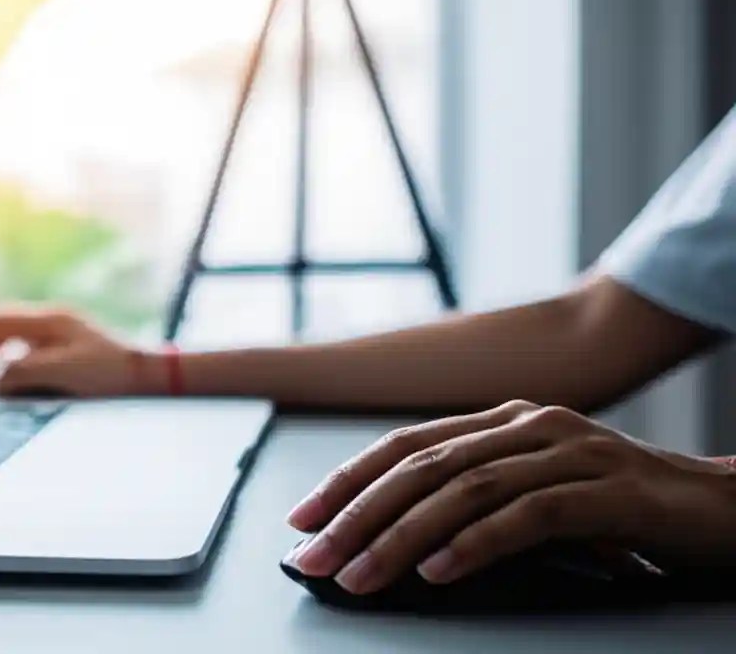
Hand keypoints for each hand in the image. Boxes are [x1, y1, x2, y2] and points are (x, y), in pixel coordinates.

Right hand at [0, 306, 162, 397]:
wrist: (150, 375)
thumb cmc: (112, 374)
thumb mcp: (62, 374)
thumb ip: (19, 374)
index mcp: (45, 321)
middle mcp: (48, 321)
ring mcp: (57, 332)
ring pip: (7, 337)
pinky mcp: (64, 347)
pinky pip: (22, 349)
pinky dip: (5, 363)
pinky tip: (5, 382)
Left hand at [283, 400, 735, 593]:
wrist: (725, 507)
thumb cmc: (621, 508)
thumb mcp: (536, 493)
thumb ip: (476, 500)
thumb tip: (394, 541)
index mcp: (504, 420)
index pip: (406, 443)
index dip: (348, 479)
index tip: (302, 519)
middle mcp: (530, 424)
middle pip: (423, 465)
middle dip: (358, 514)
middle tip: (313, 557)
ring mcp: (571, 451)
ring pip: (465, 488)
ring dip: (403, 536)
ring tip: (361, 575)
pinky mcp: (610, 490)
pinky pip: (529, 515)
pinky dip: (477, 545)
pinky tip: (439, 573)